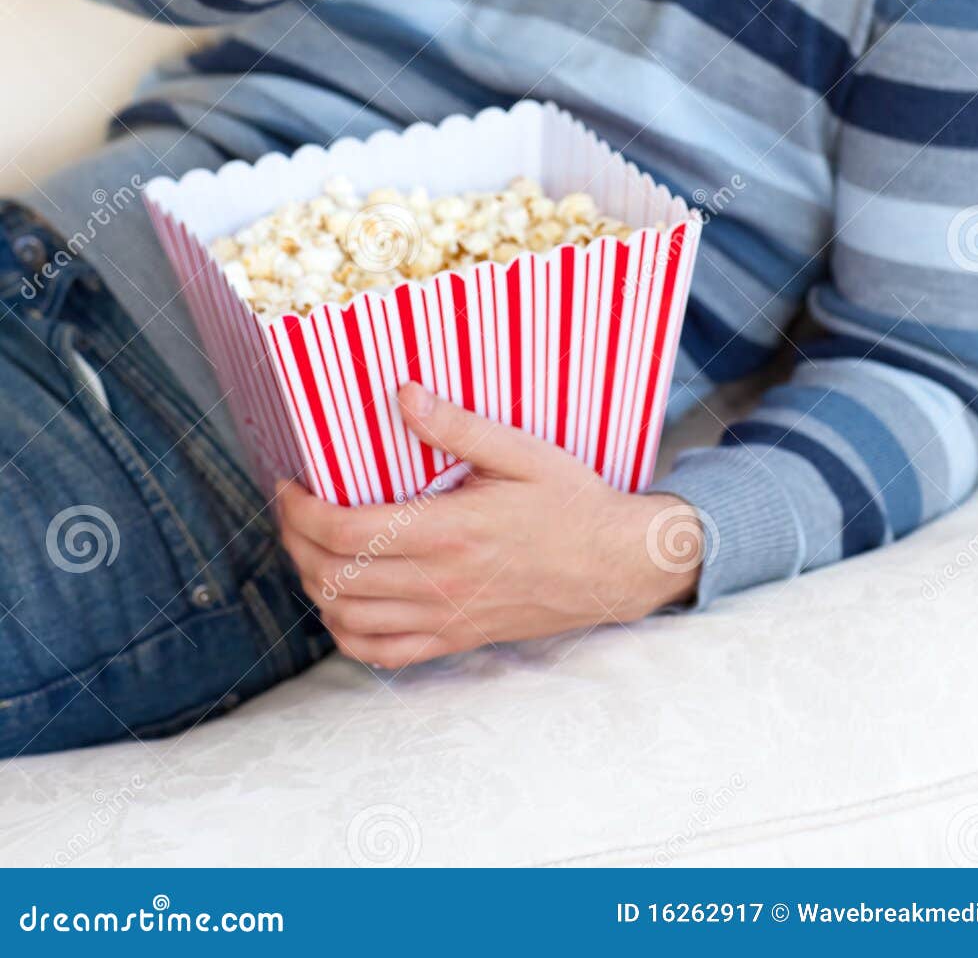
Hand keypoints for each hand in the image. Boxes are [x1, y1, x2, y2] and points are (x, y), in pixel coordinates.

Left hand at [274, 381, 704, 669]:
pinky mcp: (455, 639)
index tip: (289, 484)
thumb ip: (458, 427)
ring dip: (313, 584)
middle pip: (333, 576)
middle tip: (291, 510)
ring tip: (310, 548)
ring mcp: (445, 618)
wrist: (616, 564)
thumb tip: (403, 395)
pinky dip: (346, 633)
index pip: (346, 532)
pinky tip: (342, 603)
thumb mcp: (522, 451)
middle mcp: (439, 582)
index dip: (301, 511)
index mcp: (449, 531)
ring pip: (347, 617)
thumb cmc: (571, 502)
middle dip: (294, 542)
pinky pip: (382, 654)